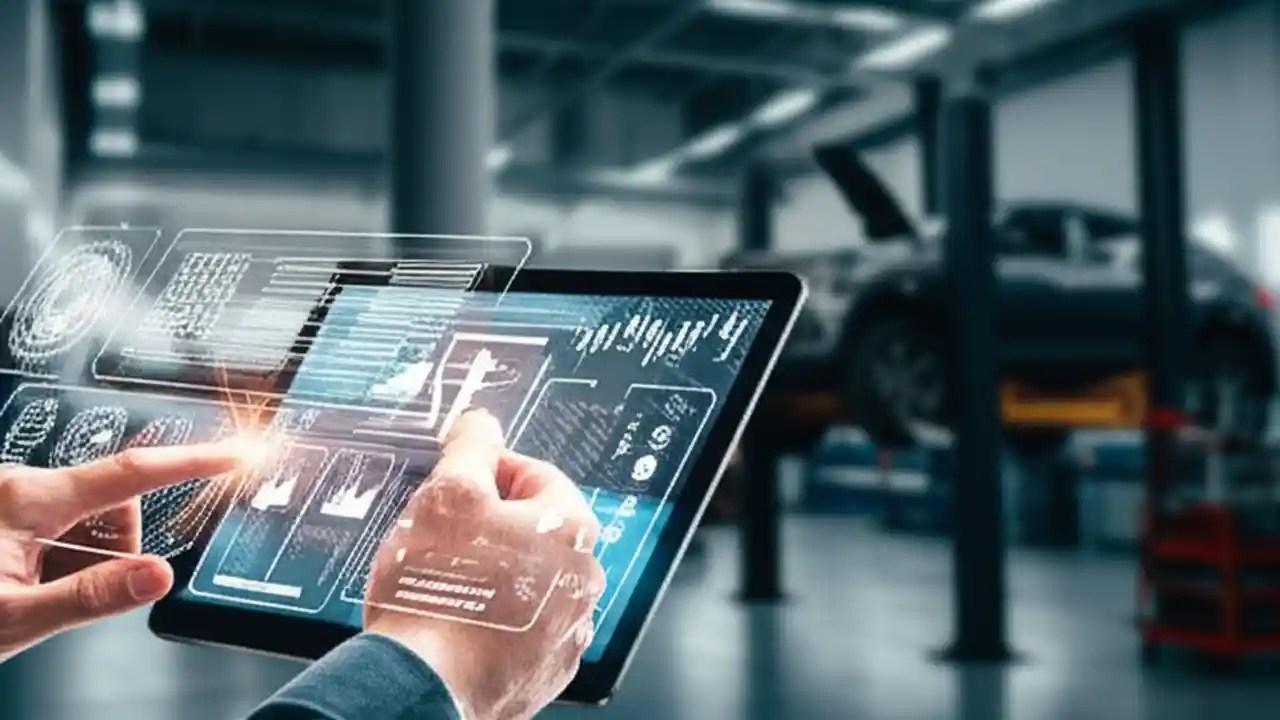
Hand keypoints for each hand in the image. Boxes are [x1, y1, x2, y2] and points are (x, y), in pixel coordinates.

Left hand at [0, 443, 241, 660]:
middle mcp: (24, 485)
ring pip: (94, 519)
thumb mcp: (17, 615)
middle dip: (113, 549)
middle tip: (68, 589)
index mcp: (30, 497)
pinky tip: (34, 583)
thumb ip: (92, 596)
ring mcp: (17, 498)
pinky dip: (66, 559)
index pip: (131, 473)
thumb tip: (159, 575)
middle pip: (115, 506)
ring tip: (41, 590)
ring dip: (87, 557)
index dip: (190, 462)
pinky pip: (66, 528)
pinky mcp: (13, 514)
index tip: (233, 455)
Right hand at [365, 411, 604, 719]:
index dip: (487, 471)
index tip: (456, 483)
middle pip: (533, 529)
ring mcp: (568, 630)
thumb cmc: (436, 591)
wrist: (423, 684)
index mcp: (572, 528)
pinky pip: (521, 629)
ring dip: (493, 574)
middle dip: (489, 526)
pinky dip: (494, 621)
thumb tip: (482, 423)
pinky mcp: (545, 671)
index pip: (534, 473)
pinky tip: (457, 622)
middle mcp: (584, 580)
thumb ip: (471, 448)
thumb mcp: (447, 493)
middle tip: (443, 536)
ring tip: (445, 583)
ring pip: (528, 580)